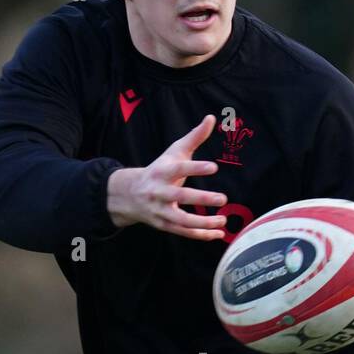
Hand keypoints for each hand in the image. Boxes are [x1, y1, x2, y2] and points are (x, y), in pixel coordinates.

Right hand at [106, 114, 226, 239]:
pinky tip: (218, 234)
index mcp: (162, 172)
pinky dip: (201, 235)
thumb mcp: (173, 152)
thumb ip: (194, 137)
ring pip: (182, 220)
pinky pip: (184, 232)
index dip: (196, 168)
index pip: (179, 169)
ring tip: (223, 221)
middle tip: (223, 198)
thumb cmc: (159, 170)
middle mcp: (159, 192)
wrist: (129, 195)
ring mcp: (161, 211)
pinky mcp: (165, 225)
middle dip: (201, 198)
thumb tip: (211, 118)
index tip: (214, 168)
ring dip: (203, 223)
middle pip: (180, 196)